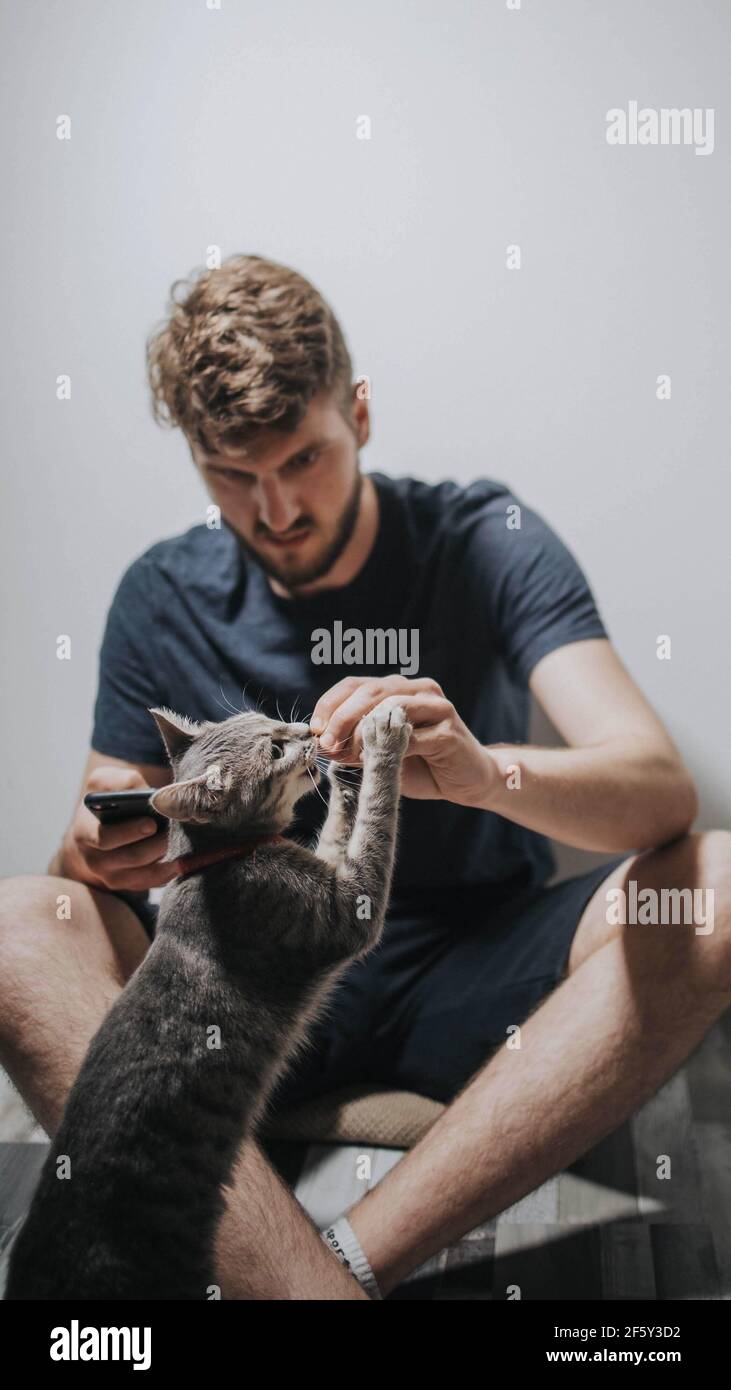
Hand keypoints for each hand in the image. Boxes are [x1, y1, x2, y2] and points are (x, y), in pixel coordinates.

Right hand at [65, 767, 180, 891]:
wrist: (98, 829)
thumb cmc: (106, 801)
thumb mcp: (104, 782)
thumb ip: (120, 781)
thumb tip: (143, 791)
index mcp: (85, 833)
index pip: (104, 838)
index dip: (129, 832)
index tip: (152, 823)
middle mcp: (95, 860)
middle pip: (132, 857)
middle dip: (157, 845)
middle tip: (177, 831)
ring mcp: (113, 877)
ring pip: (146, 873)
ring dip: (168, 858)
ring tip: (185, 841)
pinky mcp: (131, 885)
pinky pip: (155, 882)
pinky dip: (172, 871)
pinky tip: (187, 858)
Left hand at [311, 676, 499, 805]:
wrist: (469, 781)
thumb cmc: (423, 766)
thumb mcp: (382, 752)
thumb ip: (357, 743)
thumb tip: (323, 744)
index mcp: (398, 689)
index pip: (356, 684)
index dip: (330, 704)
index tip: (314, 729)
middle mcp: (417, 690)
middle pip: (370, 691)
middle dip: (341, 717)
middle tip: (325, 742)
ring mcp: (436, 706)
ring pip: (389, 707)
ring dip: (361, 731)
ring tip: (346, 754)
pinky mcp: (449, 729)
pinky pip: (411, 734)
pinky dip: (387, 747)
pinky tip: (374, 760)